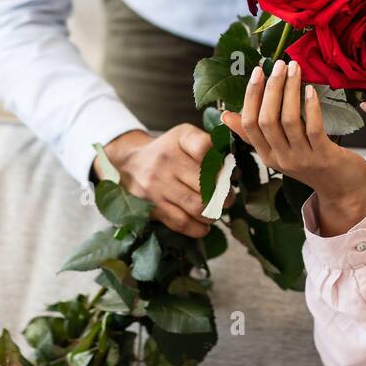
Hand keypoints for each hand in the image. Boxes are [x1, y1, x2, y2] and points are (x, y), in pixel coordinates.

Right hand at [94, 125, 234, 237]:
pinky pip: (180, 223)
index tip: (228, 173)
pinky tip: (204, 225)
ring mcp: (157, 185)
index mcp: (179, 139)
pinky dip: (198, 228)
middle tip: (228, 199)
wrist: (131, 163)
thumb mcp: (186, 137)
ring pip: (196, 206)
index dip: (222, 163)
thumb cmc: (169, 150)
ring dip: (213, 213)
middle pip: (205, 183)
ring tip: (216, 210)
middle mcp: (166, 161)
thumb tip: (235, 173)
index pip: (205, 148)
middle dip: (224, 195)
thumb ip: (211, 148)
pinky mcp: (150, 206)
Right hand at [220, 59, 365, 235]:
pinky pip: (313, 128)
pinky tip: (310, 90)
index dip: (251, 96)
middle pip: (267, 119)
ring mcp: (302, 159)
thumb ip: (255, 134)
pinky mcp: (323, 157)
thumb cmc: (312, 164)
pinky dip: (310, 107)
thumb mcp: (280, 151)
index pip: (249, 124)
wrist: (344, 191)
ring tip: (295, 69)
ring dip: (290, 91)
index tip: (258, 71)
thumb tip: (225, 115)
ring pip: (289, 120)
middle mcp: (280, 158)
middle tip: (279, 64)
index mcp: (267, 155)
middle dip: (271, 88)